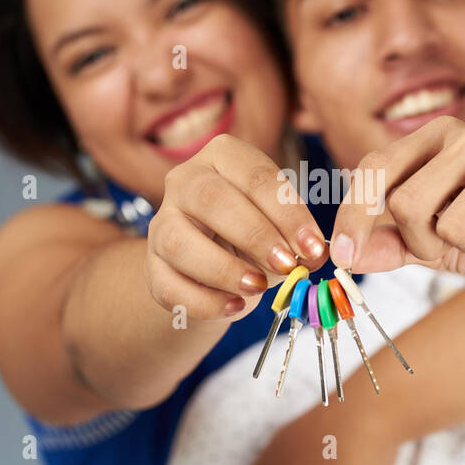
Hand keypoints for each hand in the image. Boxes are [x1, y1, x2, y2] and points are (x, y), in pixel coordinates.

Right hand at [145, 134, 327, 319]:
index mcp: (223, 157)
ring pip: (178, 241)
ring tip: (257, 287)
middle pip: (211, 199)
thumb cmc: (252, 235)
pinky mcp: (151, 265)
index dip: (288, 213)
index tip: (313, 248)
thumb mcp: (278, 225)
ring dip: (223, 269)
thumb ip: (295, 236)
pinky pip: (168, 285)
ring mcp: (161, 222)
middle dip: (255, 235)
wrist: (213, 266)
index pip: (256, 176)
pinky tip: (234, 306)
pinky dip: (204, 301)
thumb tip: (312, 255)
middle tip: (287, 265)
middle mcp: (185, 181)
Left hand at [332, 116, 464, 279]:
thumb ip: (392, 245)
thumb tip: (344, 256)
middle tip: (458, 244)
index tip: (340, 258)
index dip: (352, 216)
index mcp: (437, 136)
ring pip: (452, 227)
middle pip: (407, 204)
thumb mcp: (437, 243)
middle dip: (426, 244)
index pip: (374, 169)